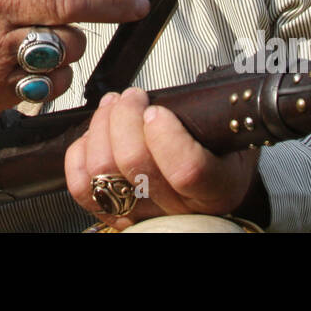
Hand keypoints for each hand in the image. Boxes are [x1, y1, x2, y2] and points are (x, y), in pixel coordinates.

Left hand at [64, 87, 265, 230]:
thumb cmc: (216, 144)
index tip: (156, 110)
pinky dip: (81, 153)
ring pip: (104, 173)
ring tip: (114, 106)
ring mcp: (143, 213)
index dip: (165, 136)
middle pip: (136, 166)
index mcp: (217, 187)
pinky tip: (96, 135)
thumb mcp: (229, 127)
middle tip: (133, 97)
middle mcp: (179, 209)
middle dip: (125, 117)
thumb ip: (204, 114)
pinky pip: (81, 186)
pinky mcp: (112, 211)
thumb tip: (159, 98)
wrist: (208, 169)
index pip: (187, 171)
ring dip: (101, 128)